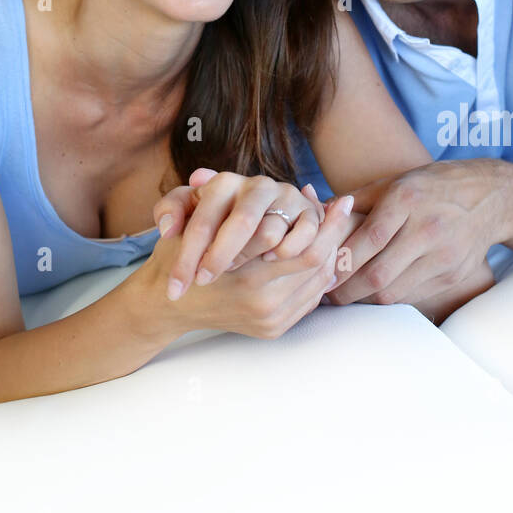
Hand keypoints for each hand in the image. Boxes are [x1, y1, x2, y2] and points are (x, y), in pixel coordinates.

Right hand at [152, 168, 351, 301]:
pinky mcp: (273, 329)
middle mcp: (262, 302)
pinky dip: (318, 276)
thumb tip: (275, 182)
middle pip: (320, 265)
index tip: (343, 199)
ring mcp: (270, 320)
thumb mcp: (196, 217)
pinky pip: (308, 299)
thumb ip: (232, 195)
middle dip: (335, 234)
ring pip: (318, 282)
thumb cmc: (180, 252)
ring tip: (335, 228)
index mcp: (247, 275)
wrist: (166, 304)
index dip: (328, 222)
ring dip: (330, 253)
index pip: (308, 249)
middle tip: (346, 208)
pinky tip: (321, 254)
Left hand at [326, 159, 506, 307]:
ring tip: (346, 294)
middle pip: (379, 273)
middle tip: (327, 294)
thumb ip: (356, 200)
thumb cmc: (431, 186)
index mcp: (408, 199)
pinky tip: (376, 291)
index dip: (342, 261)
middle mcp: (428, 228)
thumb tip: (317, 212)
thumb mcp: (394, 182)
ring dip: (365, 297)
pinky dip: (390, 296)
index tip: (322, 272)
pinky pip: (412, 295)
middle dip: (347, 290)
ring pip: (394, 290)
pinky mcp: (454, 274)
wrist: (490, 197)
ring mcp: (444, 255)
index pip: (370, 238)